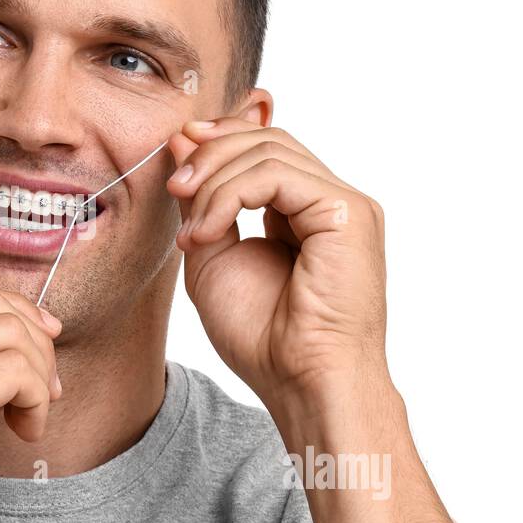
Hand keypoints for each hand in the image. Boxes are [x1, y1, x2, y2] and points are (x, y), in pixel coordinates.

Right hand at [0, 283, 62, 522]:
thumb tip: (10, 332)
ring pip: (11, 333)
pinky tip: (25, 432)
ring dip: (39, 375)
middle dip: (34, 342)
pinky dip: (37, 399)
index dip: (10, 315)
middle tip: (45, 389)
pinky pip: (18, 371)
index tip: (37, 351)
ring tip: (29, 417)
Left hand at [166, 113, 389, 406]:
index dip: (220, 140)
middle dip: (211, 154)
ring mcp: (345, 205)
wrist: (300, 383)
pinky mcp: (348, 213)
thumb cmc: (262, 339)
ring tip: (191, 232)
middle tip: (174, 188)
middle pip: (267, 140)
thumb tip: (184, 141)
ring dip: (213, 183)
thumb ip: (202, 201)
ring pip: (269, 152)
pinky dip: (230, 196)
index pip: (265, 148)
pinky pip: (277, 175)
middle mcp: (330, 202)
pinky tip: (207, 234)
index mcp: (305, 211)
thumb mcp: (212, 257)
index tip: (177, 152)